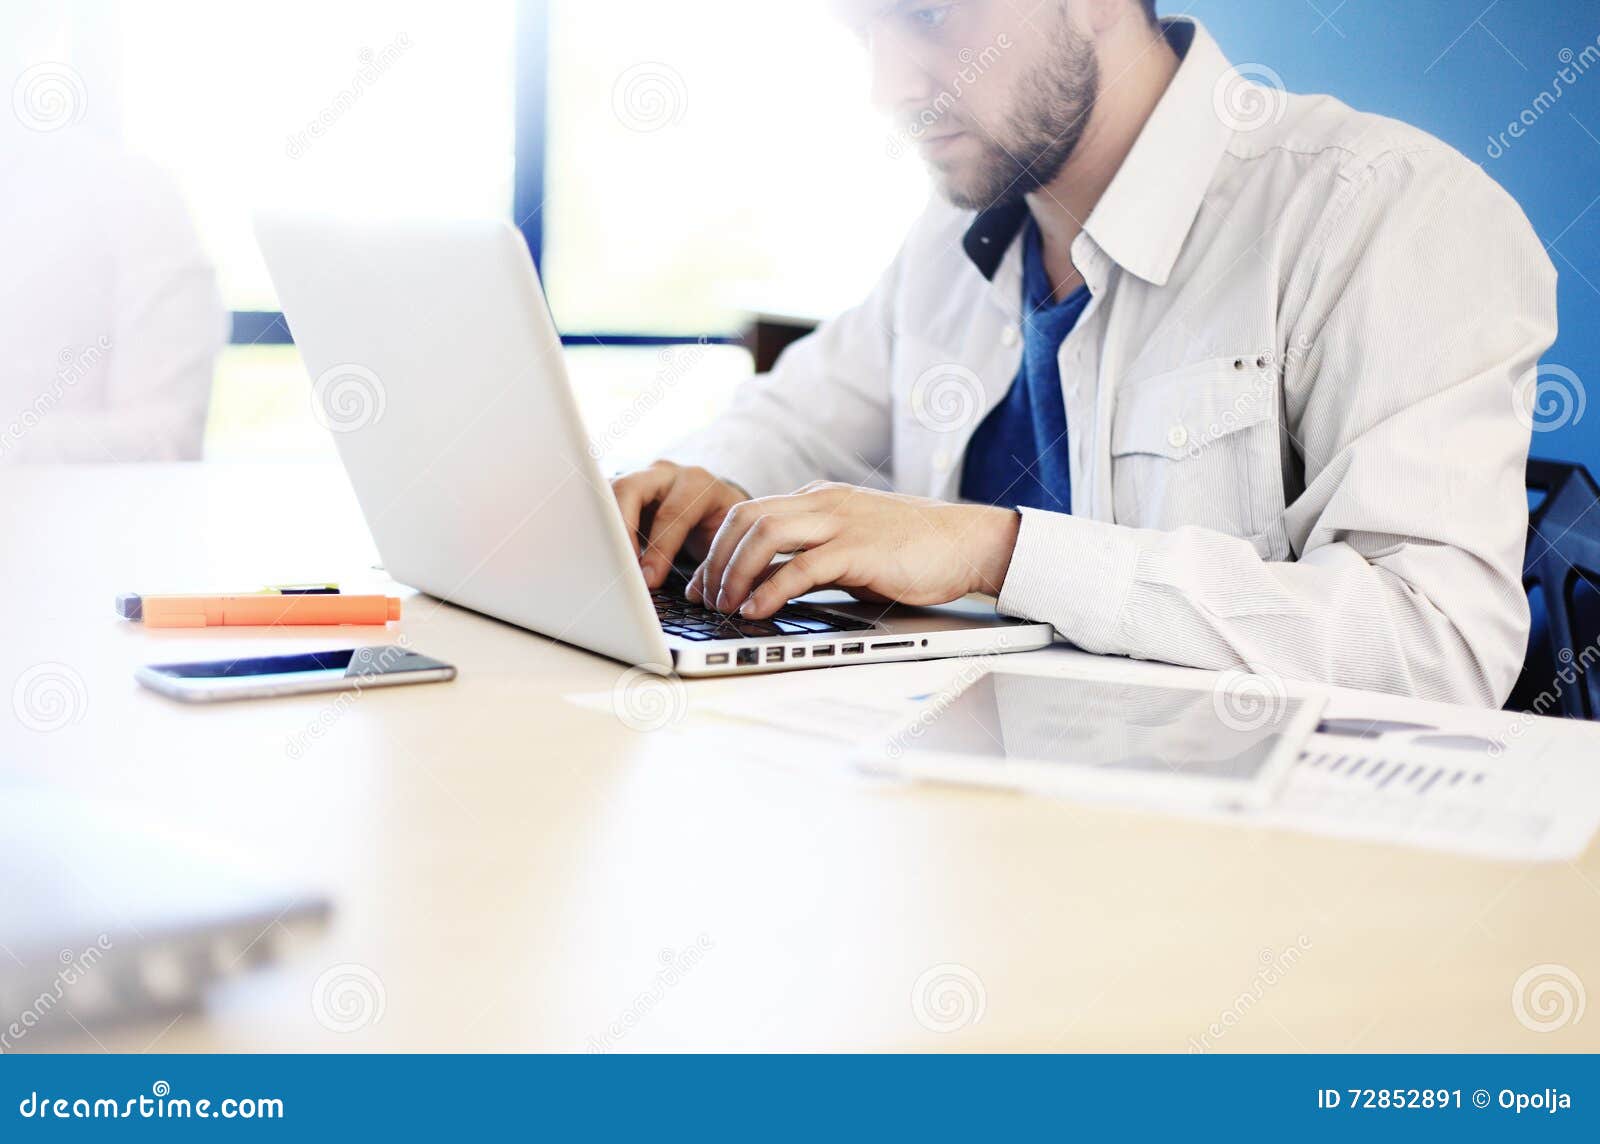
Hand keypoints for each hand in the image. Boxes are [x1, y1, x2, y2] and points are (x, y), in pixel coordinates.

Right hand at [610, 460, 747, 588]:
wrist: (716, 505)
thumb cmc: (720, 525)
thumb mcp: (725, 540)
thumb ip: (709, 561)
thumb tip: (693, 593)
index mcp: (698, 483)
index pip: (672, 514)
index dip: (659, 550)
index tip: (648, 580)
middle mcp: (666, 473)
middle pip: (630, 489)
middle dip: (620, 530)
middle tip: (619, 566)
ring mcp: (641, 476)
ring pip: (609, 491)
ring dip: (603, 526)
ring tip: (606, 560)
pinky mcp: (623, 487)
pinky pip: (602, 501)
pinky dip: (598, 525)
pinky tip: (601, 551)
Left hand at [686, 481, 1020, 617]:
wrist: (968, 543)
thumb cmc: (914, 550)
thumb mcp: (850, 548)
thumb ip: (810, 558)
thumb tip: (767, 586)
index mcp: (818, 499)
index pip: (748, 513)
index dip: (715, 549)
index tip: (701, 582)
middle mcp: (823, 503)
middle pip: (745, 519)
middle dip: (715, 560)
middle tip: (705, 597)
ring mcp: (841, 522)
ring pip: (763, 535)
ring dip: (735, 573)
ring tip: (728, 605)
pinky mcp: (860, 549)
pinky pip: (801, 565)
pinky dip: (771, 589)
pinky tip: (758, 609)